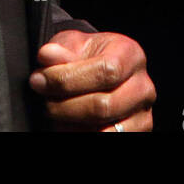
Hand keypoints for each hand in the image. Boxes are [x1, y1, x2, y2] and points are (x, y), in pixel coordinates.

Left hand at [29, 29, 155, 131]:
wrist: (98, 72)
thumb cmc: (85, 56)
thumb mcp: (71, 44)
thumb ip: (60, 49)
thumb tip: (47, 56)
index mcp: (130, 54)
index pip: (106, 71)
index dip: (68, 79)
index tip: (39, 81)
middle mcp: (143, 85)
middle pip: (104, 105)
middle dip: (65, 106)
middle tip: (44, 102)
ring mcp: (143, 114)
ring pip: (106, 130)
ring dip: (72, 125)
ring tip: (55, 115)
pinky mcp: (138, 133)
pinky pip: (108, 140)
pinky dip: (82, 134)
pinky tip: (67, 126)